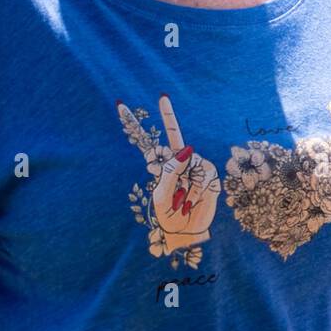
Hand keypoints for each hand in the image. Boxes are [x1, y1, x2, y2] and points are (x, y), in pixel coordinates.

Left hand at [119, 95, 220, 253]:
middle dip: (169, 116)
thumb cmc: (170, 217)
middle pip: (174, 136)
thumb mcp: (162, 196)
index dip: (135, 125)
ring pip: (192, 159)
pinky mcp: (209, 174)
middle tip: (163, 97)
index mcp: (160, 168)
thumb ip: (171, 171)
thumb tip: (186, 148)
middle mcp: (178, 163)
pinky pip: (204, 172)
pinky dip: (198, 189)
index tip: (121, 105)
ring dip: (188, 184)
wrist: (188, 232)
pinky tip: (194, 200)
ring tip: (184, 200)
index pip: (146, 143)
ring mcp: (194, 166)